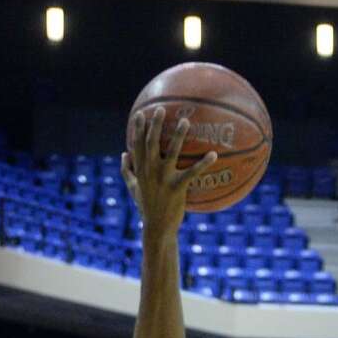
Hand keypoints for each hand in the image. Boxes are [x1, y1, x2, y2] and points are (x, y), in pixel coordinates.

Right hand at [120, 110, 215, 237]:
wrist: (157, 228)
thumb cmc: (146, 208)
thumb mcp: (133, 189)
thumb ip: (126, 171)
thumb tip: (123, 154)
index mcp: (140, 170)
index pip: (137, 145)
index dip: (138, 129)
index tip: (141, 114)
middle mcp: (150, 171)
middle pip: (151, 143)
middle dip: (154, 125)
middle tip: (160, 109)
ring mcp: (163, 178)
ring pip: (171, 152)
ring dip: (178, 135)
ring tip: (185, 121)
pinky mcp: (177, 187)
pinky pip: (192, 172)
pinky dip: (203, 163)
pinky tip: (214, 154)